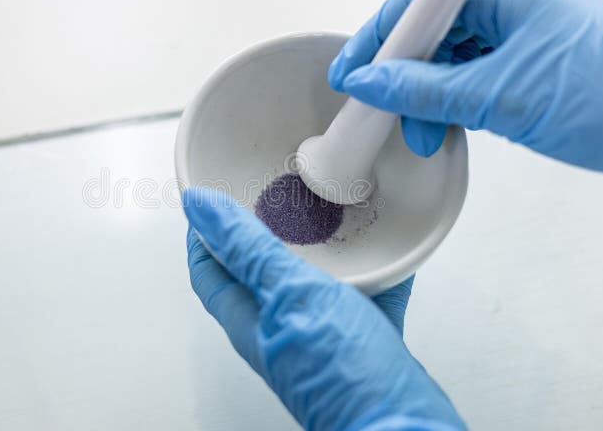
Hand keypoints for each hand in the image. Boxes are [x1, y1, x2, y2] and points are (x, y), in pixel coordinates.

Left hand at [182, 187, 464, 430]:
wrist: (402, 422)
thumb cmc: (341, 372)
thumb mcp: (288, 293)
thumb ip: (246, 249)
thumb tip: (201, 210)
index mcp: (249, 317)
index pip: (209, 268)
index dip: (204, 231)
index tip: (212, 199)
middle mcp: (280, 324)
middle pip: (260, 269)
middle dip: (264, 228)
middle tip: (274, 194)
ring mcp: (320, 331)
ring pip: (315, 277)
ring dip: (321, 246)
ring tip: (332, 213)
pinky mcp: (360, 337)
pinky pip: (364, 292)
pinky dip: (374, 269)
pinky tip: (388, 251)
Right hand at [329, 0, 602, 174]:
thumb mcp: (504, 96)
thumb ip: (427, 91)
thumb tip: (372, 82)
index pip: (422, 3)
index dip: (379, 37)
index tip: (351, 72)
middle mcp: (516, 5)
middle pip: (435, 31)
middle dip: (405, 75)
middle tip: (386, 113)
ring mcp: (527, 34)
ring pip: (454, 57)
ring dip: (430, 96)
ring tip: (425, 133)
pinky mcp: (535, 63)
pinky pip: (477, 73)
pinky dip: (457, 100)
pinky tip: (450, 125)